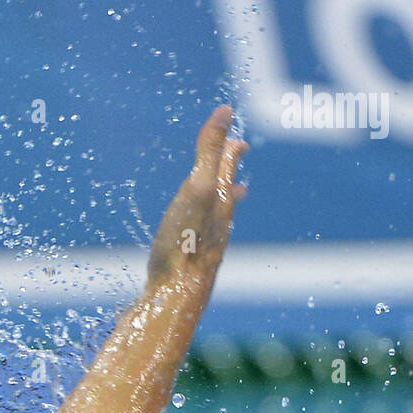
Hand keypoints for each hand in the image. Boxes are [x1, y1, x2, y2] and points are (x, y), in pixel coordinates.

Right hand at [146, 105, 246, 297]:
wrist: (173, 302)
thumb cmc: (184, 246)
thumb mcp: (197, 190)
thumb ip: (209, 153)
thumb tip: (227, 110)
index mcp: (217, 205)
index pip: (226, 170)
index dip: (230, 152)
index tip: (239, 141)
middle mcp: (214, 230)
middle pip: (224, 199)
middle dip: (227, 183)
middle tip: (234, 174)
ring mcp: (200, 255)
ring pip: (212, 227)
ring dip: (216, 213)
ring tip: (220, 209)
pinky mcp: (183, 277)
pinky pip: (193, 250)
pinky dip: (196, 240)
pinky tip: (189, 250)